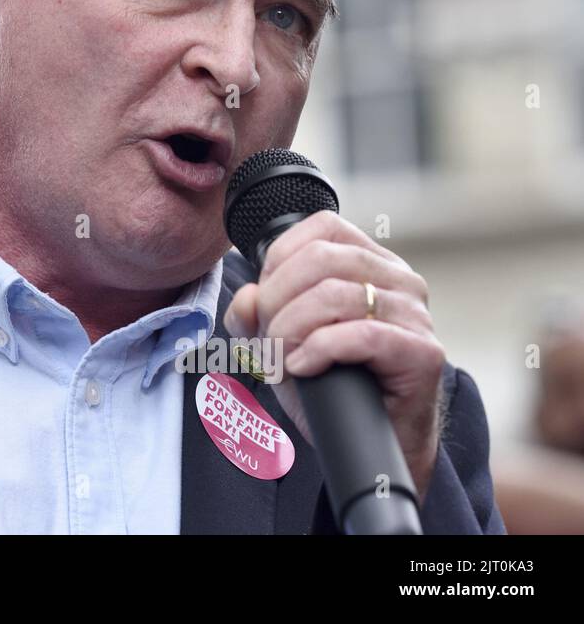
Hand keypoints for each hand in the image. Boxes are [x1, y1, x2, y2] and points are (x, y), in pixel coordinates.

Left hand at [223, 211, 444, 501]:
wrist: (372, 441)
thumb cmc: (333, 383)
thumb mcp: (280, 342)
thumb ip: (255, 315)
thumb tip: (246, 298)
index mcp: (369, 262)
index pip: (321, 227)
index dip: (279, 260)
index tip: (267, 301)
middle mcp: (399, 279)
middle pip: (321, 258)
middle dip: (278, 299)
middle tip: (268, 337)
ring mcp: (414, 314)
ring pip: (335, 295)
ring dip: (292, 329)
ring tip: (283, 358)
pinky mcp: (422, 352)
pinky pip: (360, 335)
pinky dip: (319, 350)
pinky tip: (304, 367)